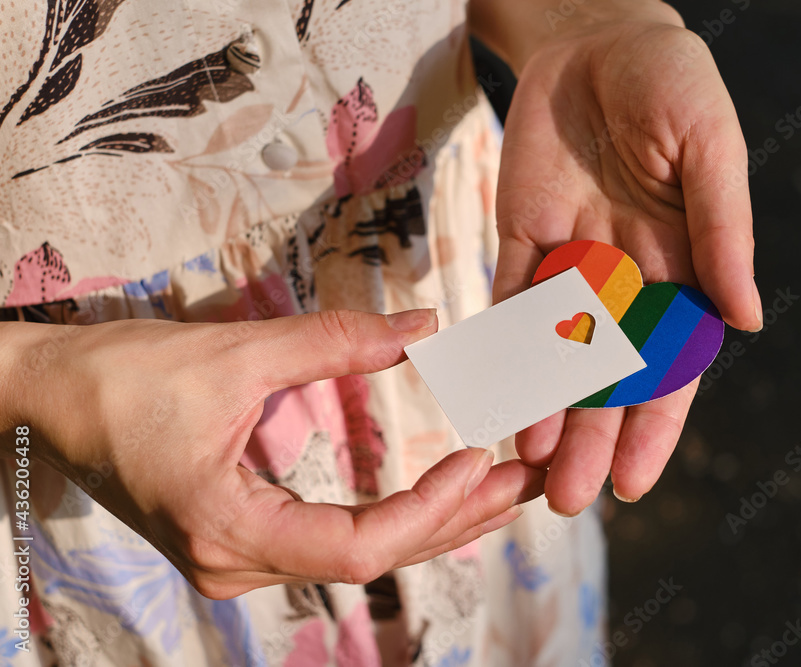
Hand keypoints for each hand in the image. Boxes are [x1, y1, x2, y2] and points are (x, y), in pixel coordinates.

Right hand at [2, 310, 543, 598]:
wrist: (48, 396)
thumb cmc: (125, 375)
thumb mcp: (235, 351)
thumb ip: (334, 342)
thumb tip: (427, 325)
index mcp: (229, 528)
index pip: (357, 547)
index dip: (429, 511)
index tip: (481, 459)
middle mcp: (238, 564)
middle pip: (372, 558)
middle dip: (457, 517)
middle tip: (532, 479)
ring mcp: (239, 559)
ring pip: (360, 554)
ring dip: (436, 521)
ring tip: (506, 486)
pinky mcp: (242, 539)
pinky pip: (338, 541)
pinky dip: (397, 518)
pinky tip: (442, 497)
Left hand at [489, 4, 760, 513]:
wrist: (592, 37)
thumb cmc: (672, 84)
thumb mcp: (711, 148)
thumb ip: (726, 232)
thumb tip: (748, 321)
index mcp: (683, 268)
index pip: (672, 365)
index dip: (654, 427)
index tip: (633, 482)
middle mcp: (627, 280)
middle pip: (607, 377)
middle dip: (589, 438)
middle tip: (567, 500)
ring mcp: (571, 265)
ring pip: (555, 355)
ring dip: (542, 409)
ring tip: (527, 464)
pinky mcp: (522, 242)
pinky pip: (511, 305)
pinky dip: (502, 351)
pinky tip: (494, 396)